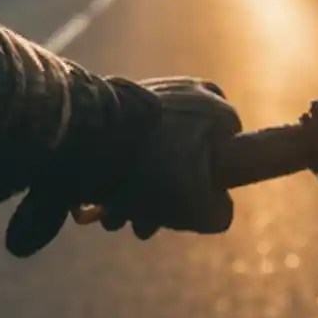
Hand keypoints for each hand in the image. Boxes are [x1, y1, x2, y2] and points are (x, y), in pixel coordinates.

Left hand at [5, 76, 239, 255]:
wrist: (88, 138)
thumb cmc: (152, 171)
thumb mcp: (200, 209)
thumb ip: (221, 214)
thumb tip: (219, 211)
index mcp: (218, 109)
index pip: (229, 156)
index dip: (208, 190)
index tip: (184, 209)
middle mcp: (192, 92)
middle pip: (185, 161)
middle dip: (163, 199)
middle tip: (143, 225)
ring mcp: (155, 92)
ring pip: (154, 154)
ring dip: (136, 192)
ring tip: (116, 218)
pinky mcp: (121, 97)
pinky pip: (129, 140)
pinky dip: (119, 170)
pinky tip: (101, 200)